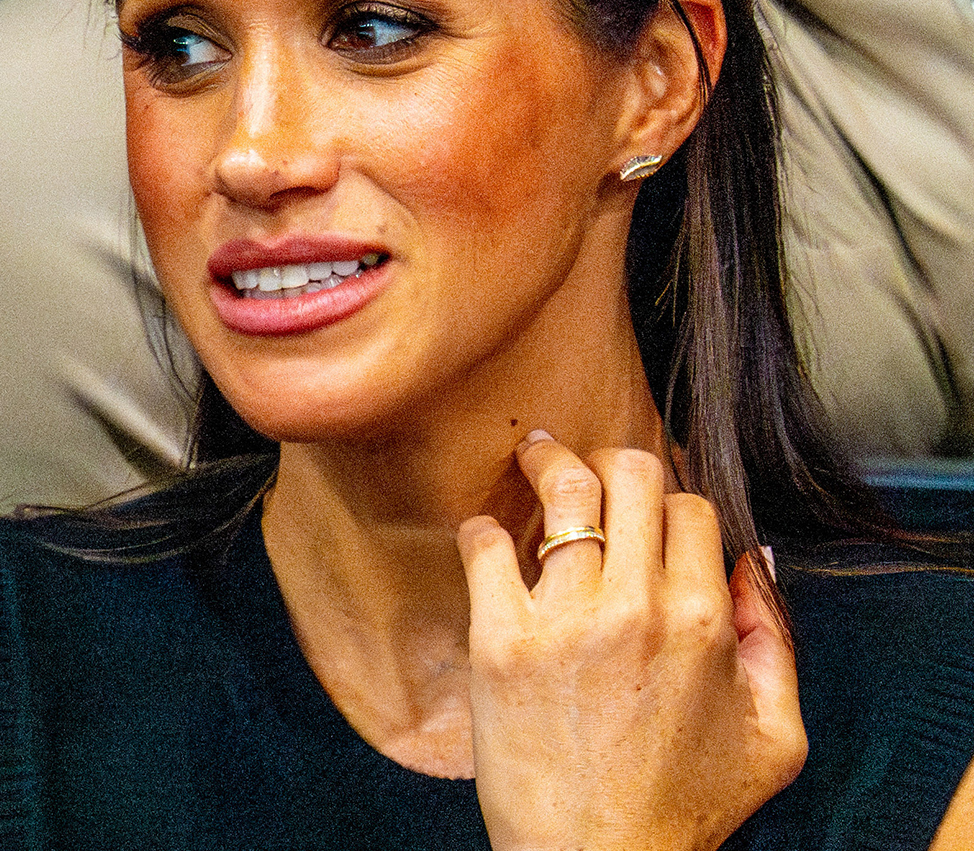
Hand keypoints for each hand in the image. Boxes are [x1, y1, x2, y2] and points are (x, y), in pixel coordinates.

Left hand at [457, 433, 805, 850]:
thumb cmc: (682, 805)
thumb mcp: (774, 737)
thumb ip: (776, 640)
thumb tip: (752, 560)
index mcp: (702, 620)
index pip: (689, 505)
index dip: (671, 496)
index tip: (648, 502)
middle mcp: (636, 607)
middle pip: (629, 475)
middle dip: (613, 458)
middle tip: (590, 462)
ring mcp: (564, 620)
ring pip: (564, 492)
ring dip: (547, 461)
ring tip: (536, 454)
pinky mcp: (500, 641)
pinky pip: (486, 547)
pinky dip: (483, 527)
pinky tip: (488, 533)